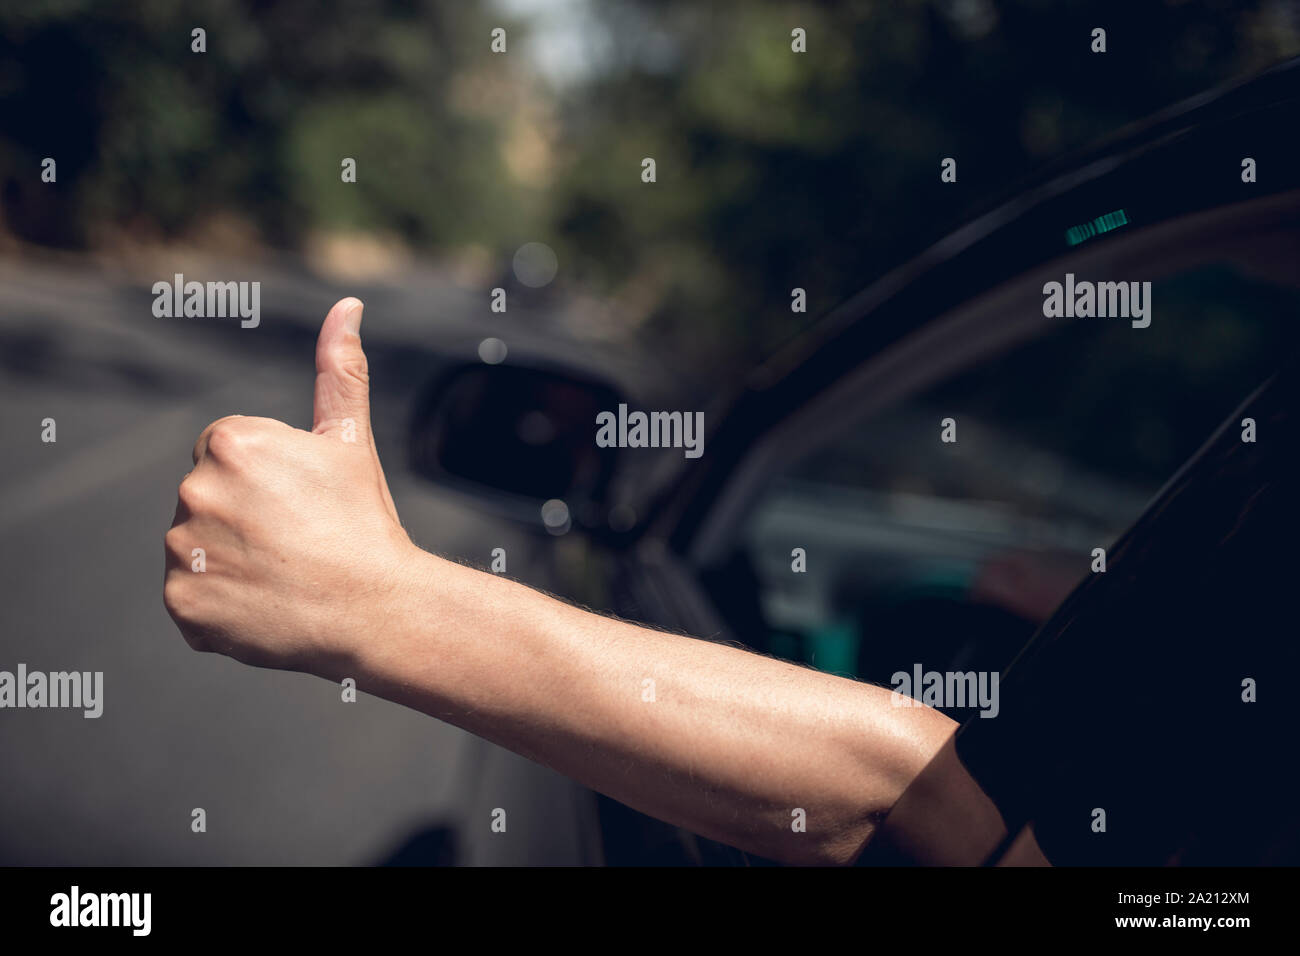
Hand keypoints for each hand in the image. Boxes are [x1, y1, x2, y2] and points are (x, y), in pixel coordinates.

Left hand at [164, 298, 415, 672]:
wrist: (376, 608)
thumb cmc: (365, 522)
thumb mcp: (351, 442)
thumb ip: (338, 370)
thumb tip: (347, 306)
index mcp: (232, 443)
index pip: (226, 454)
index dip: (267, 482)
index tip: (301, 506)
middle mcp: (195, 489)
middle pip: (207, 498)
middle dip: (243, 518)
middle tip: (296, 543)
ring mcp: (183, 550)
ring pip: (196, 547)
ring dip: (229, 560)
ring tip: (282, 576)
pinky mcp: (181, 601)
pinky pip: (190, 595)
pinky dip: (219, 604)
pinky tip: (264, 605)